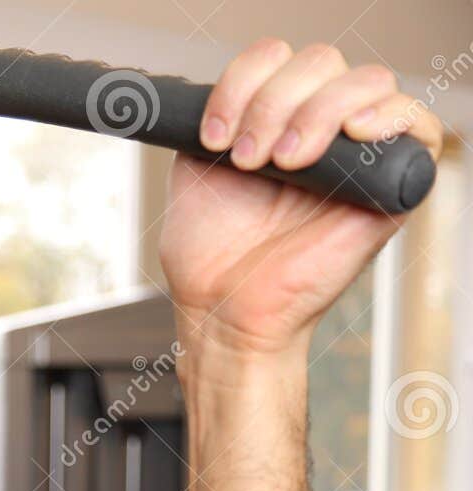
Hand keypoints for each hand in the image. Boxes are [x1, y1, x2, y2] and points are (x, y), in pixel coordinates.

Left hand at [159, 39, 443, 354]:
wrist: (225, 307)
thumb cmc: (212, 250)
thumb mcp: (196, 167)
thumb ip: (216, 116)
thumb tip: (226, 84)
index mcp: (275, 117)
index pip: (276, 58)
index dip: (243, 83)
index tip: (213, 137)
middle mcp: (320, 127)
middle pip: (320, 61)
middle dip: (273, 103)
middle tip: (248, 158)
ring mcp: (358, 153)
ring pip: (366, 82)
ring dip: (316, 112)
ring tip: (285, 163)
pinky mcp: (392, 184)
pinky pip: (419, 124)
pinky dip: (388, 116)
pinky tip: (351, 135)